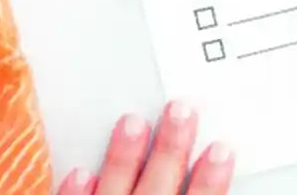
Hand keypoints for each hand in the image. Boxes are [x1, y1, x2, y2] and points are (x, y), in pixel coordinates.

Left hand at [58, 101, 233, 194]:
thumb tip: (209, 181)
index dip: (210, 179)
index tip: (220, 150)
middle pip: (160, 186)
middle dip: (171, 147)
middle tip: (180, 111)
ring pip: (116, 189)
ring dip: (124, 157)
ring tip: (132, 121)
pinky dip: (75, 193)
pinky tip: (79, 172)